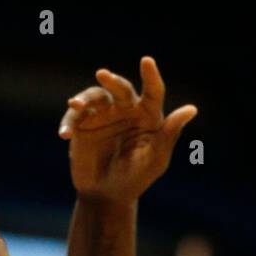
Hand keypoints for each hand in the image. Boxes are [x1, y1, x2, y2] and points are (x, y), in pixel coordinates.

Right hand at [58, 57, 196, 203]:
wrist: (106, 195)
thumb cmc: (136, 178)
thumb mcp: (155, 159)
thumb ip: (169, 134)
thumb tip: (191, 109)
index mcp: (148, 115)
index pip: (153, 91)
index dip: (151, 76)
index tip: (147, 61)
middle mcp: (125, 109)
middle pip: (120, 88)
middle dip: (111, 80)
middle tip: (103, 75)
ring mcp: (103, 114)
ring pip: (94, 96)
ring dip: (84, 98)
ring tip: (76, 105)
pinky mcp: (82, 124)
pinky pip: (75, 116)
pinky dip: (69, 121)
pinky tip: (64, 134)